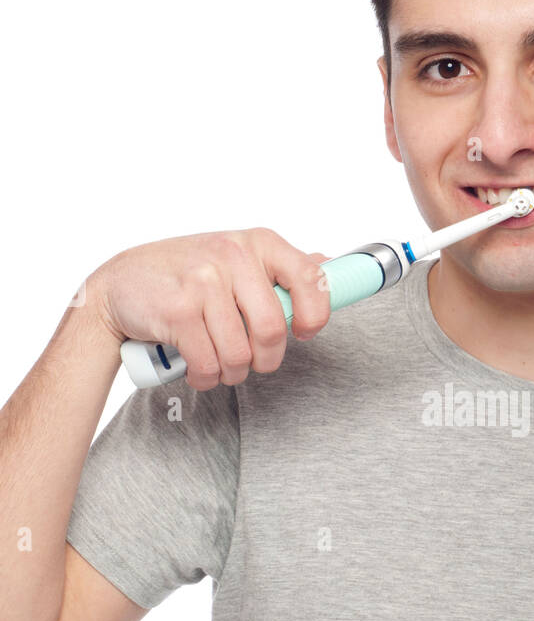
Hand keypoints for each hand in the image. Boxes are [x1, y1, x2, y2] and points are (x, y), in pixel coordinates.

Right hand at [86, 228, 330, 388]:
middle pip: (273, 331)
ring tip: (218, 364)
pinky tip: (198, 368)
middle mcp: (232, 255)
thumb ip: (278, 265)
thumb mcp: (233, 257)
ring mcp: (204, 281)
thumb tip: (327, 262)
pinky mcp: (179, 311)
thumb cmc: (183, 275)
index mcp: (257, 242)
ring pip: (240, 355)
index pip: (310, 277)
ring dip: (231, 373)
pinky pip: (209, 364)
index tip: (306, 332)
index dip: (316, 314)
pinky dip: (206, 377)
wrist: (118, 286)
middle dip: (265, 360)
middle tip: (252, 362)